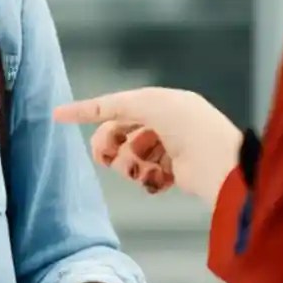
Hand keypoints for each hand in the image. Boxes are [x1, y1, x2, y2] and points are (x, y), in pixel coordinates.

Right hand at [54, 87, 242, 206]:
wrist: (223, 167)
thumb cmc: (192, 129)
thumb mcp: (150, 104)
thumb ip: (117, 104)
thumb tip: (96, 107)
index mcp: (162, 102)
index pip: (116, 104)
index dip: (87, 110)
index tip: (58, 115)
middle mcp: (165, 123)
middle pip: (119, 133)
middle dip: (108, 144)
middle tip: (103, 157)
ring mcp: (170, 149)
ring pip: (129, 156)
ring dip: (130, 164)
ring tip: (141, 171)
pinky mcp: (174, 173)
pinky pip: (145, 175)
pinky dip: (147, 178)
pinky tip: (158, 180)